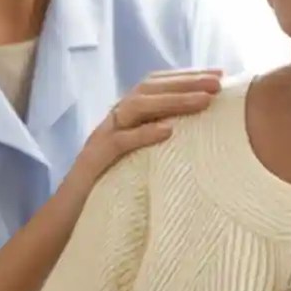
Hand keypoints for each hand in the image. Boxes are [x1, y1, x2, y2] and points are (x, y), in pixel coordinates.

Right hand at [69, 68, 222, 186]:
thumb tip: (201, 127)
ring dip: (173, 101)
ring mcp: (102, 137)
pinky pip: (119, 142)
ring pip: (137, 107)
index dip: (187, 75)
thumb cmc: (112, 185)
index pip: (156, 84)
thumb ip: (160, 137)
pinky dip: (143, 134)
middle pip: (149, 89)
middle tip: (218, 84)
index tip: (220, 75)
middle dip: (186, 83)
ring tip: (204, 102)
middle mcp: (114, 119)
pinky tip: (169, 131)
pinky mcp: (95, 160)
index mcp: (125, 115)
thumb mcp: (139, 156)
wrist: (70, 215)